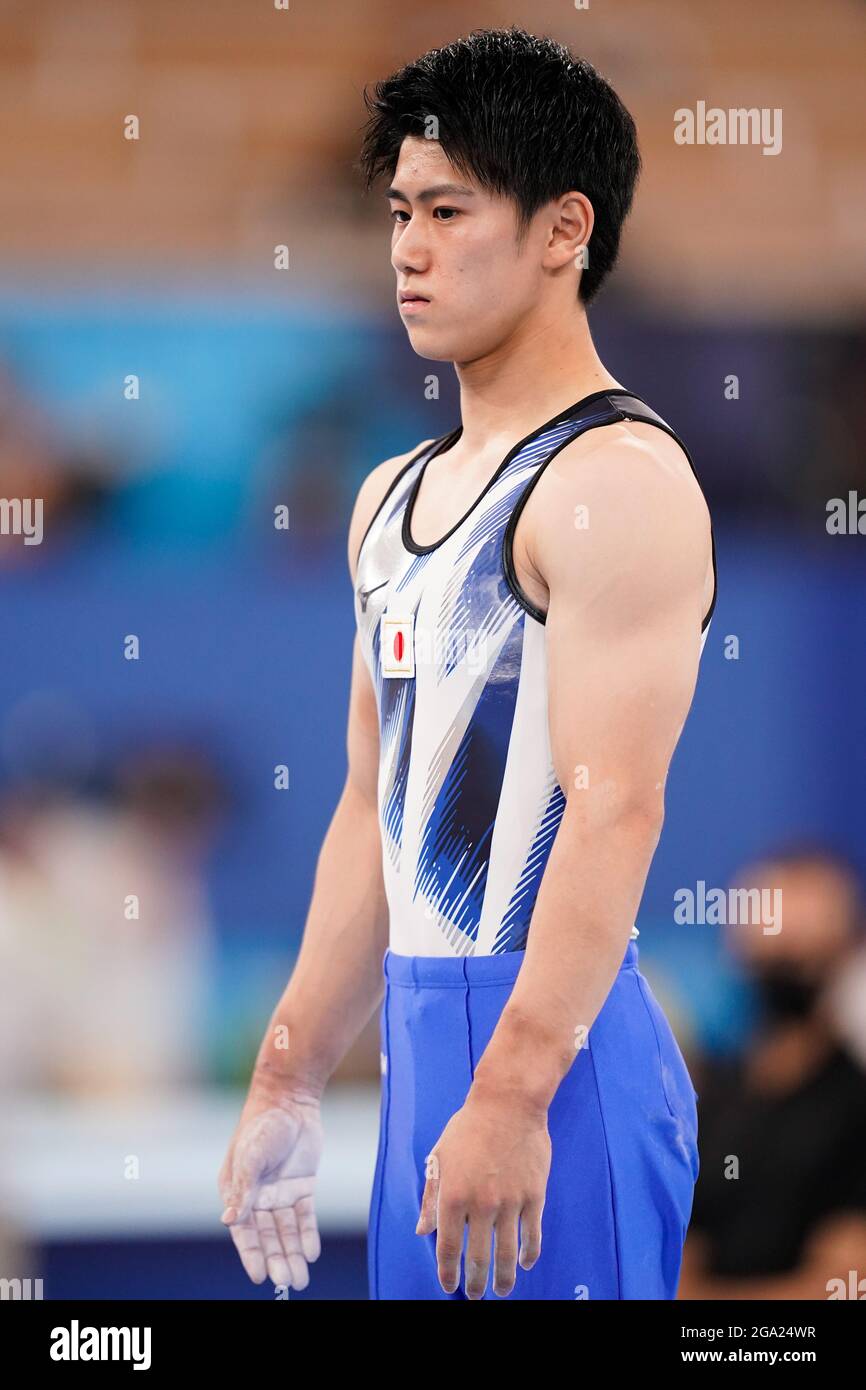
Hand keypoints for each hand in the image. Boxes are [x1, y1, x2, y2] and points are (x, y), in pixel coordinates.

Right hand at [218, 1079, 323, 1290]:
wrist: (290, 1100)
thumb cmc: (261, 1126)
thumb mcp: (250, 1157)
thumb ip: (243, 1190)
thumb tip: (230, 1221)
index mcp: (237, 1191)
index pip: (244, 1231)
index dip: (251, 1254)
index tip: (259, 1277)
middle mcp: (258, 1197)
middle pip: (268, 1236)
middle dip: (276, 1259)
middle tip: (286, 1283)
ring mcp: (281, 1193)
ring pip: (287, 1231)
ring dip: (293, 1253)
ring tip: (300, 1279)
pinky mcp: (302, 1186)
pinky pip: (305, 1216)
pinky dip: (308, 1235)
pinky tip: (312, 1253)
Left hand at [416, 1090, 550, 1298]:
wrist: (508, 1103)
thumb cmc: (468, 1128)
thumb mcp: (440, 1158)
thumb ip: (431, 1198)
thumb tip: (422, 1230)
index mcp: (452, 1196)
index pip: (448, 1248)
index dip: (448, 1273)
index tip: (449, 1287)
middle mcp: (481, 1204)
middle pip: (479, 1259)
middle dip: (476, 1284)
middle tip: (476, 1296)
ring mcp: (510, 1202)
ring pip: (507, 1254)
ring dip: (503, 1279)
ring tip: (501, 1291)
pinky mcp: (534, 1195)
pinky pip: (532, 1235)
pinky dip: (528, 1254)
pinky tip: (524, 1264)